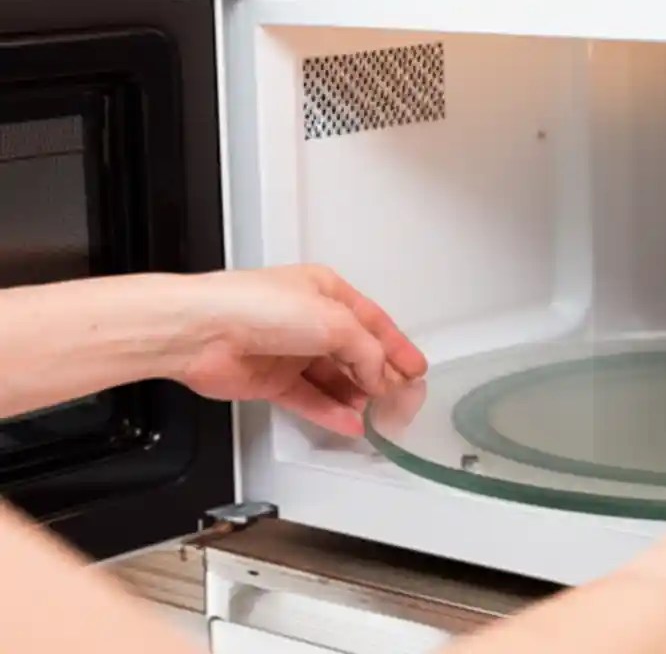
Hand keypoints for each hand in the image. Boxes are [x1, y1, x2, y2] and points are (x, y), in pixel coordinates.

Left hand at [173, 265, 426, 435]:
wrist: (200, 332)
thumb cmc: (254, 305)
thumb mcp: (334, 321)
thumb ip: (368, 352)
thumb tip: (381, 377)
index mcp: (325, 291)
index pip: (373, 322)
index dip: (398, 347)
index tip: (416, 369)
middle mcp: (308, 320)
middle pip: (356, 353)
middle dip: (382, 376)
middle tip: (404, 398)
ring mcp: (290, 351)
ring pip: (335, 379)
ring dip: (358, 397)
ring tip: (381, 415)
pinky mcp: (271, 380)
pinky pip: (310, 400)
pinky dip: (332, 412)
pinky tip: (351, 423)